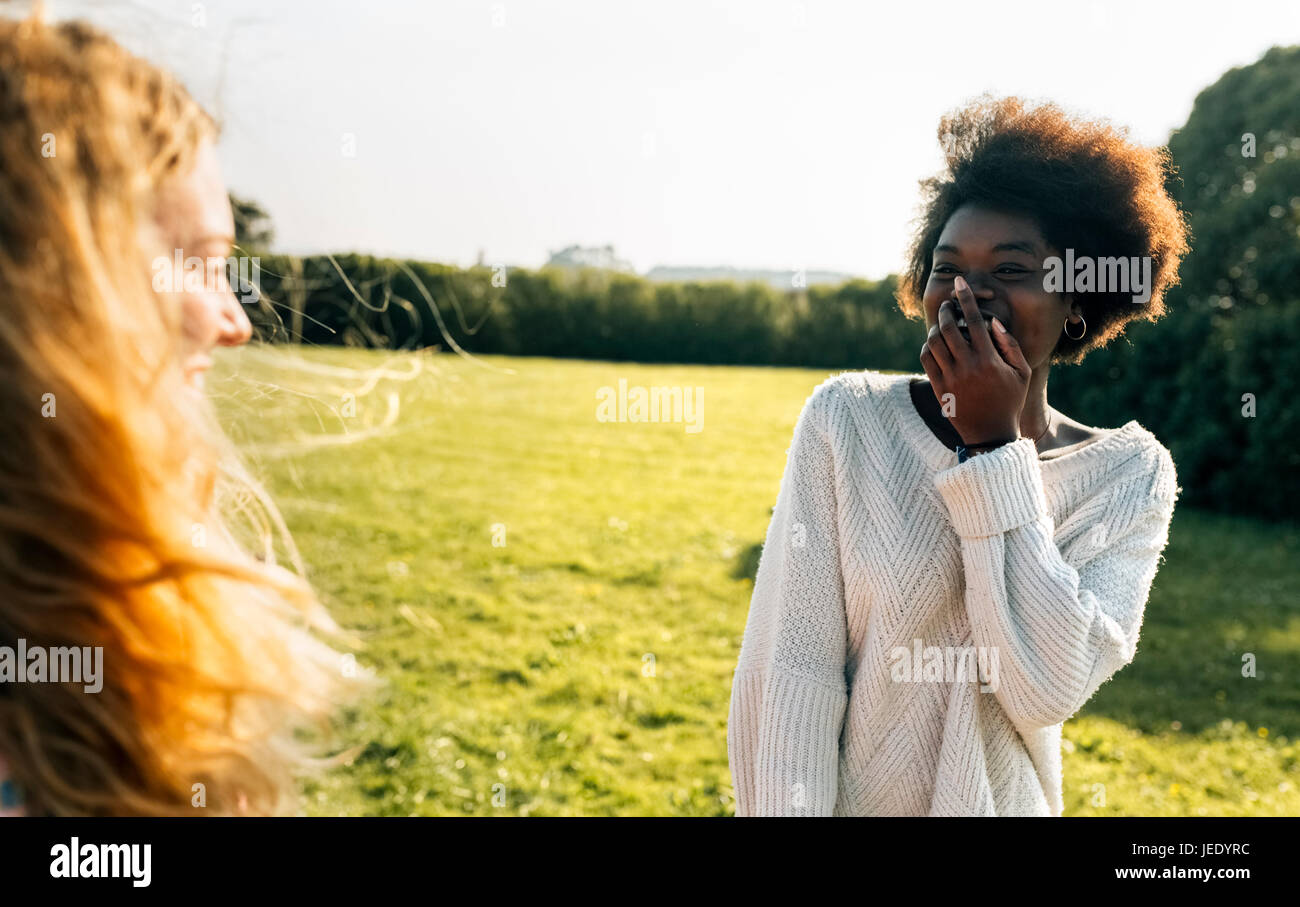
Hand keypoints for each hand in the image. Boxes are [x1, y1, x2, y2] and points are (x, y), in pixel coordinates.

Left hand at [919, 275, 1031, 444]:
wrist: (990, 433)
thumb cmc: (1010, 400)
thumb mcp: (1021, 372)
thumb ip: (1009, 344)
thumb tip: (992, 321)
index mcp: (989, 359)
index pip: (975, 319)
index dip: (966, 297)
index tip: (959, 282)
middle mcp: (968, 366)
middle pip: (949, 327)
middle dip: (947, 310)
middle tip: (948, 304)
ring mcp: (950, 377)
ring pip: (934, 342)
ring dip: (936, 327)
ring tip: (942, 323)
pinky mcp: (938, 387)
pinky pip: (926, 359)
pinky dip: (927, 346)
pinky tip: (934, 343)